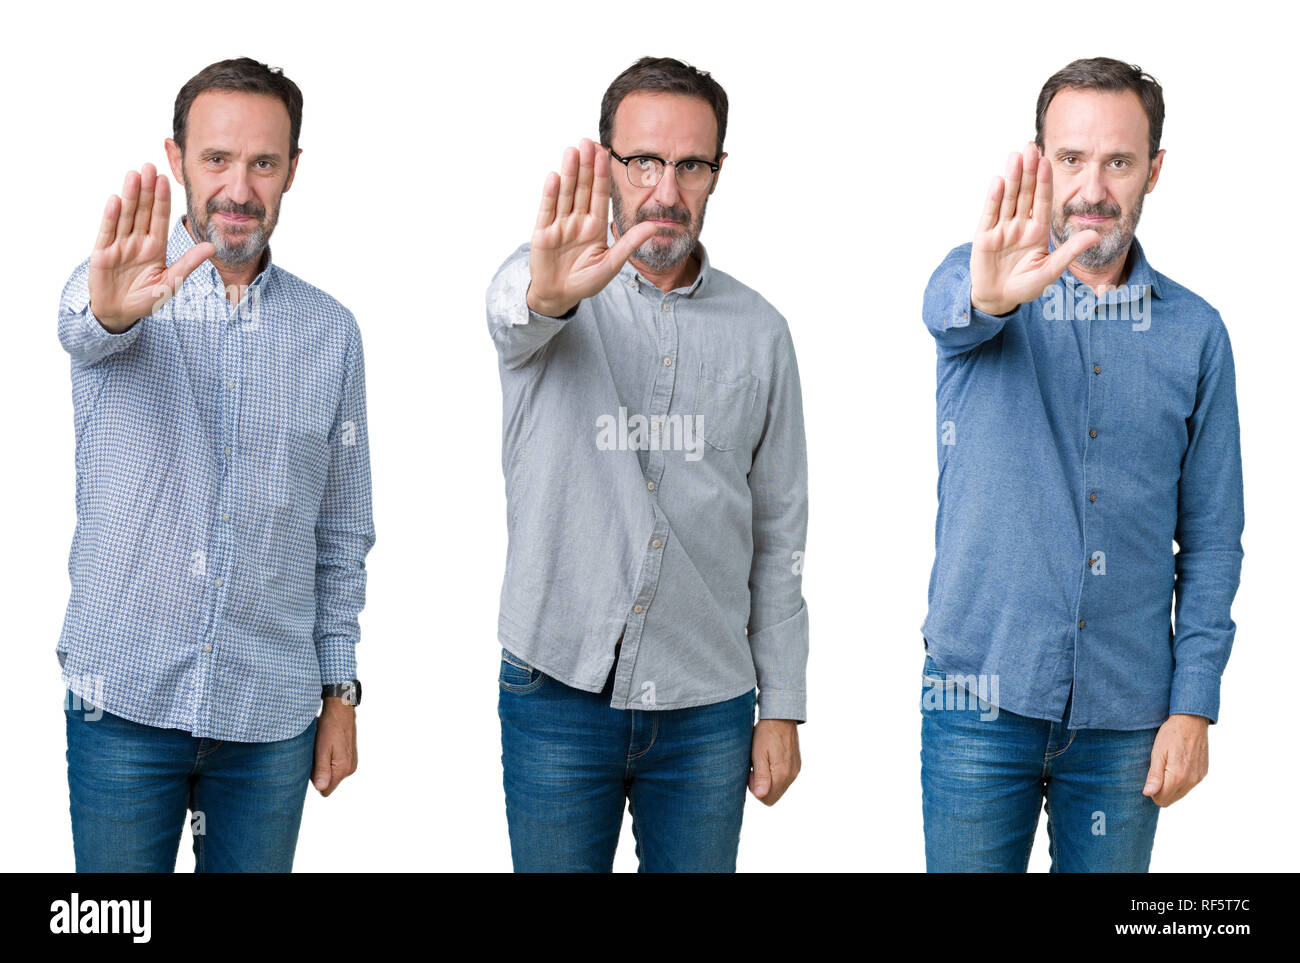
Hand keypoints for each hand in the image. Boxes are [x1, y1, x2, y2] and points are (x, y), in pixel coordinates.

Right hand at [88, 163, 214, 332]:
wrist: (119, 313)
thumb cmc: (145, 299)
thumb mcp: (170, 282)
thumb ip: (188, 263)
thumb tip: (211, 247)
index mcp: (155, 247)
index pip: (160, 219)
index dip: (163, 199)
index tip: (165, 179)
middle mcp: (137, 241)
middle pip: (143, 211)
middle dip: (147, 190)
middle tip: (149, 166)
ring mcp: (119, 245)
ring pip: (126, 216)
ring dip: (130, 196)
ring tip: (133, 175)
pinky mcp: (102, 253)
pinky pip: (108, 231)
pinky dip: (112, 216)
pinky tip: (116, 200)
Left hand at [312, 699, 356, 796]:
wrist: (341, 710)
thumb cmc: (330, 727)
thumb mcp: (321, 749)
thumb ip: (322, 770)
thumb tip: (321, 788)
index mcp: (343, 769)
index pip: (325, 790)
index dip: (315, 780)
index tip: (312, 765)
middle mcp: (350, 768)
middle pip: (328, 782)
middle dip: (319, 773)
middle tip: (316, 755)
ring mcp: (351, 763)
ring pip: (332, 774)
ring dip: (324, 765)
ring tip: (322, 749)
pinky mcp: (350, 757)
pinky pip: (336, 766)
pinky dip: (329, 760)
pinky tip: (328, 747)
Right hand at [525, 138, 658, 317]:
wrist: (559, 296)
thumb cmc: (585, 282)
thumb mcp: (611, 264)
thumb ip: (629, 244)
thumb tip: (654, 226)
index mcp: (595, 226)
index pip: (600, 195)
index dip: (603, 174)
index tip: (606, 153)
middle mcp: (578, 220)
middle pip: (583, 188)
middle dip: (586, 166)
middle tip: (588, 141)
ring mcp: (560, 224)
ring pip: (566, 194)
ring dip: (569, 173)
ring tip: (572, 151)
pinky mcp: (543, 233)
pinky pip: (547, 210)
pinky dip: (551, 194)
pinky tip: (555, 177)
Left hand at [749, 719, 800, 805]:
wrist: (781, 717)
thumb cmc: (766, 733)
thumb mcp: (758, 754)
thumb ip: (761, 777)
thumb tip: (761, 796)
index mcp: (782, 774)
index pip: (767, 799)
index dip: (756, 790)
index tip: (752, 773)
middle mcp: (791, 775)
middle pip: (774, 795)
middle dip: (762, 787)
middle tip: (755, 768)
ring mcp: (795, 770)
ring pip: (779, 787)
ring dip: (769, 780)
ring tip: (762, 762)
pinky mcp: (796, 764)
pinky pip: (785, 778)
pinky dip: (776, 774)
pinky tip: (770, 759)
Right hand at [969, 142, 1098, 315]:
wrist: (998, 299)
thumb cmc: (1025, 286)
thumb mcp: (1050, 270)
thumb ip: (1069, 252)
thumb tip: (1093, 234)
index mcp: (1037, 230)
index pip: (1042, 201)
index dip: (1045, 182)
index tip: (1047, 161)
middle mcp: (1019, 225)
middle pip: (1025, 193)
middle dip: (1028, 171)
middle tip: (1031, 146)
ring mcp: (1001, 229)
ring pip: (1008, 199)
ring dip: (1012, 177)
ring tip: (1015, 156)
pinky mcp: (984, 237)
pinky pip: (990, 214)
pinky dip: (994, 198)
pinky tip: (999, 181)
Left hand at [1143, 713, 1209, 806]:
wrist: (1191, 721)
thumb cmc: (1171, 734)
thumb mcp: (1157, 753)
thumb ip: (1154, 776)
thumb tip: (1148, 794)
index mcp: (1178, 777)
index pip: (1161, 799)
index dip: (1152, 792)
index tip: (1149, 778)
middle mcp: (1191, 780)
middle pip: (1171, 799)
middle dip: (1161, 791)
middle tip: (1155, 772)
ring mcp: (1199, 777)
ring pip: (1180, 793)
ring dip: (1171, 786)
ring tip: (1165, 767)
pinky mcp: (1203, 772)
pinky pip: (1189, 785)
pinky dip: (1180, 780)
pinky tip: (1176, 765)